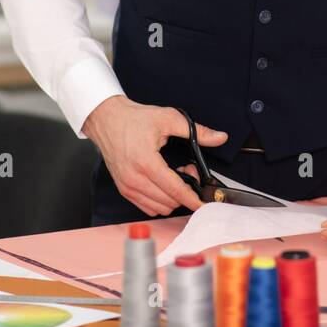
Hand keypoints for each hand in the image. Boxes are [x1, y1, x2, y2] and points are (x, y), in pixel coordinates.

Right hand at [81, 96, 226, 216]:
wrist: (107, 120)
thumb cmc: (133, 119)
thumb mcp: (169, 119)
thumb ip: (197, 131)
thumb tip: (219, 137)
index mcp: (145, 162)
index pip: (174, 189)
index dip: (192, 198)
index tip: (204, 203)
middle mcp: (134, 179)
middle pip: (169, 201)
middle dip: (185, 190)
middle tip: (189, 170)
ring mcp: (127, 186)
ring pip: (159, 207)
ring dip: (173, 196)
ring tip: (176, 175)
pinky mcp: (124, 189)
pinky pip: (148, 207)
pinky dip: (161, 200)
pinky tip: (164, 182)